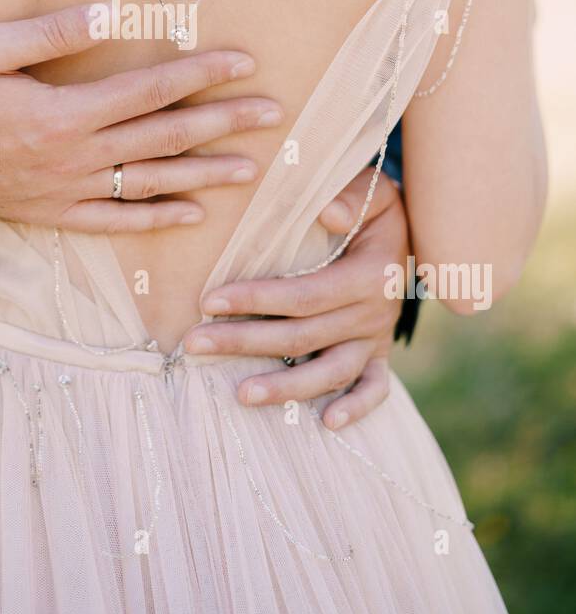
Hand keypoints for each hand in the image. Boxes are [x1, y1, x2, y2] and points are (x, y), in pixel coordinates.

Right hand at [0, 4, 282, 232]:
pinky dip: (156, 219)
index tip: (245, 62)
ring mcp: (65, 193)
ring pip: (150, 184)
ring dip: (205, 175)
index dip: (201, 74)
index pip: (150, 91)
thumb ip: (54, 32)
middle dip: (224, 124)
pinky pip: (115, 221)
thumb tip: (116, 12)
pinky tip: (193, 215)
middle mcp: (73, 158)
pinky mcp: (52, 215)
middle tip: (275, 114)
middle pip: (164, 139)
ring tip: (254, 167)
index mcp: (63, 112)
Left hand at [187, 166, 407, 427]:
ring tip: (240, 395)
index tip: (209, 301)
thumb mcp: (373, 190)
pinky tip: (325, 423)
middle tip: (195, 345)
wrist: (417, 230)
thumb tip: (328, 213)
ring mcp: (376, 338)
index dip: (257, 299)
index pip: (305, 294)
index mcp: (368, 273)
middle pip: (303, 336)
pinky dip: (356, 407)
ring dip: (286, 387)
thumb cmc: (374, 205)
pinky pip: (375, 388)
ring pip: (331, 372)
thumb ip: (351, 196)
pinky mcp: (380, 354)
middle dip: (245, 341)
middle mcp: (374, 312)